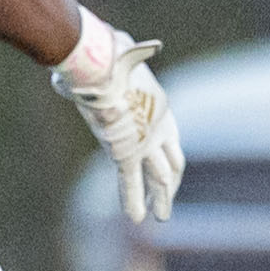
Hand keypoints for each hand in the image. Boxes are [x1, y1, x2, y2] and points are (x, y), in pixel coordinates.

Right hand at [51, 9, 184, 221]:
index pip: (171, 140)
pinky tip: (135, 218)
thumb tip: (98, 52)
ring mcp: (145, 141)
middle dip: (169, 186)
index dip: (169, 157)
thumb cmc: (109, 54)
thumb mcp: (121, 55)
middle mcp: (157, 129)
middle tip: (167, 202)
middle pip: (171, 164)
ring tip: (161, 217)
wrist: (103, 63)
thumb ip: (122, 57)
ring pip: (158, 178)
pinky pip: (130, 181)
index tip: (171, 172)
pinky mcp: (127, 151)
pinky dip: (133, 200)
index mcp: (160, 109)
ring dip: (160, 199)